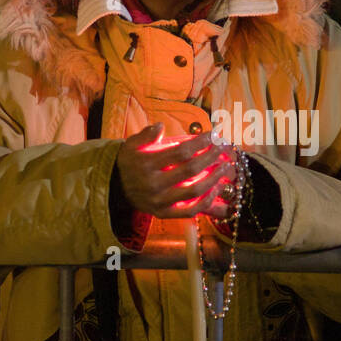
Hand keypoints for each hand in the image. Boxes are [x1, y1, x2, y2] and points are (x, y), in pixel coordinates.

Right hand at [115, 123, 235, 218]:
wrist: (114, 186)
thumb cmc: (129, 161)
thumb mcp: (131, 144)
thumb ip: (146, 135)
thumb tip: (160, 126)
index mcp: (146, 164)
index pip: (180, 152)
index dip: (200, 143)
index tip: (213, 135)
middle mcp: (153, 184)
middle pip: (190, 170)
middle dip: (211, 157)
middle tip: (223, 148)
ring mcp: (159, 201)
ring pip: (194, 192)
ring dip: (214, 178)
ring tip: (226, 166)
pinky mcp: (163, 213)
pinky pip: (189, 211)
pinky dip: (206, 202)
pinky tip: (217, 189)